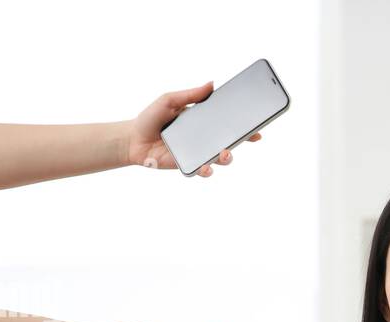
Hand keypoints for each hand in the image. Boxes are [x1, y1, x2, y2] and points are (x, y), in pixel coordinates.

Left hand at [126, 82, 261, 175]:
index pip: (227, 123)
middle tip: (248, 138)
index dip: (243, 126)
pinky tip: (206, 167)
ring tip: (225, 154)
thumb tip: (211, 84)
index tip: (257, 128)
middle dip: (241, 142)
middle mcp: (202, 139)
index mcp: (201, 122)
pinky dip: (206, 170)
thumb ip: (191, 94)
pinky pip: (202, 170)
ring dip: (226, 158)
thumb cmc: (150, 118)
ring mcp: (196, 153)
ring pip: (219, 159)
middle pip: (228, 142)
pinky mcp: (187, 166)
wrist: (132, 139)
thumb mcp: (170, 100)